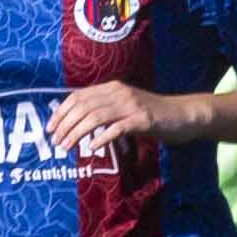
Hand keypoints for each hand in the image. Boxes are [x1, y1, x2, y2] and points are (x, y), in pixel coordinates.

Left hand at [44, 82, 204, 155]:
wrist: (185, 115)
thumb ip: (107, 111)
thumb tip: (81, 124)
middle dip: (65, 125)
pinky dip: (102, 138)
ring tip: (67, 147)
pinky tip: (93, 148)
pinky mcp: (143, 120)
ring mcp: (131, 105)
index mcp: (112, 88)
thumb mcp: (127, 107)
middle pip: (83, 106)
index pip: (78, 96)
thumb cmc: (155, 115)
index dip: (61, 112)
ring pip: (95, 117)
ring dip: (77, 133)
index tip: (51, 128)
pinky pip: (116, 128)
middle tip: (55, 141)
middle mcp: (119, 92)